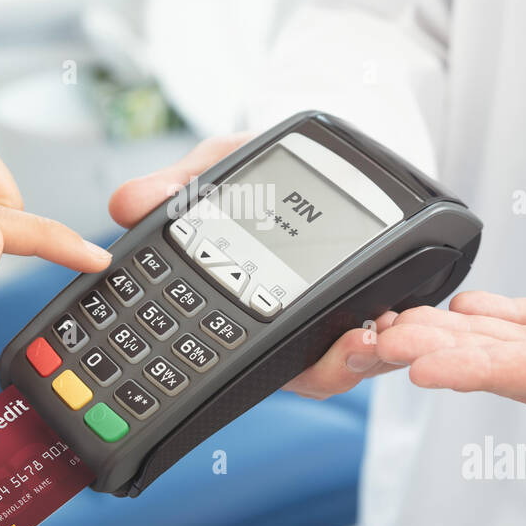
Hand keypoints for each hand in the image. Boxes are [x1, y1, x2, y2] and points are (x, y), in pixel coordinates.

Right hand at [109, 132, 398, 399]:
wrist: (303, 155)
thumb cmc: (252, 172)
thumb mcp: (210, 170)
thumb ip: (172, 188)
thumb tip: (126, 205)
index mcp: (241, 304)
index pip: (242, 354)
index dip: (243, 364)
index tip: (279, 353)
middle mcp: (285, 325)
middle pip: (308, 370)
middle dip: (334, 365)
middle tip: (357, 343)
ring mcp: (328, 318)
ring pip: (349, 357)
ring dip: (370, 351)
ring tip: (382, 326)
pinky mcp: (367, 300)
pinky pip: (380, 328)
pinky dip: (391, 325)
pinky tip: (398, 306)